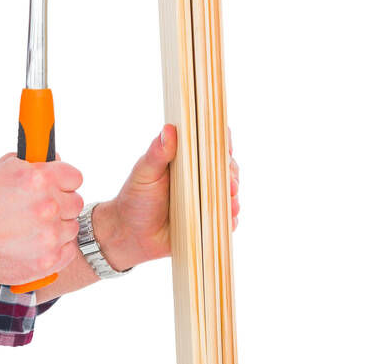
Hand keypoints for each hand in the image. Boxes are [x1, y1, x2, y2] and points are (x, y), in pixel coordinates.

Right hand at [0, 152, 84, 291]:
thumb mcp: (0, 170)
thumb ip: (33, 162)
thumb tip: (55, 159)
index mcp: (39, 178)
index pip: (75, 177)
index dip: (64, 181)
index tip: (56, 187)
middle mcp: (48, 206)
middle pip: (75, 203)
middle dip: (60, 205)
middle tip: (37, 210)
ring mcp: (50, 235)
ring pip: (71, 228)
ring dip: (57, 228)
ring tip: (30, 230)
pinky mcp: (48, 260)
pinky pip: (67, 251)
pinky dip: (55, 249)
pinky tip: (34, 245)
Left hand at [103, 123, 239, 264]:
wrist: (130, 234)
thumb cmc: (135, 199)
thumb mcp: (144, 173)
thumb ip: (157, 153)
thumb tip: (169, 129)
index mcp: (185, 160)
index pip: (210, 146)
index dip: (222, 144)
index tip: (227, 149)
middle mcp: (199, 177)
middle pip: (226, 168)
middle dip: (231, 173)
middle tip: (230, 182)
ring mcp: (205, 199)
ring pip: (229, 193)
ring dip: (233, 196)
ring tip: (231, 202)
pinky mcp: (208, 221)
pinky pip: (226, 219)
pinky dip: (230, 218)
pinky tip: (228, 218)